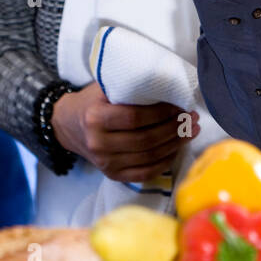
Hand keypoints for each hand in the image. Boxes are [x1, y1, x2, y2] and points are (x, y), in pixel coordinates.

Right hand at [51, 82, 197, 182]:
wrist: (69, 125)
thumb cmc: (93, 101)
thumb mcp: (104, 88)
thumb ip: (129, 88)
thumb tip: (168, 85)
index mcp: (95, 118)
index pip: (135, 118)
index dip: (162, 113)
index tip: (180, 106)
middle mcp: (98, 144)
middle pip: (145, 139)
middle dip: (174, 129)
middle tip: (192, 118)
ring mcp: (105, 163)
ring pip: (149, 156)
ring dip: (175, 144)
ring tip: (191, 131)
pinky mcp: (113, 175)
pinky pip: (145, 172)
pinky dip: (165, 162)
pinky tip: (177, 149)